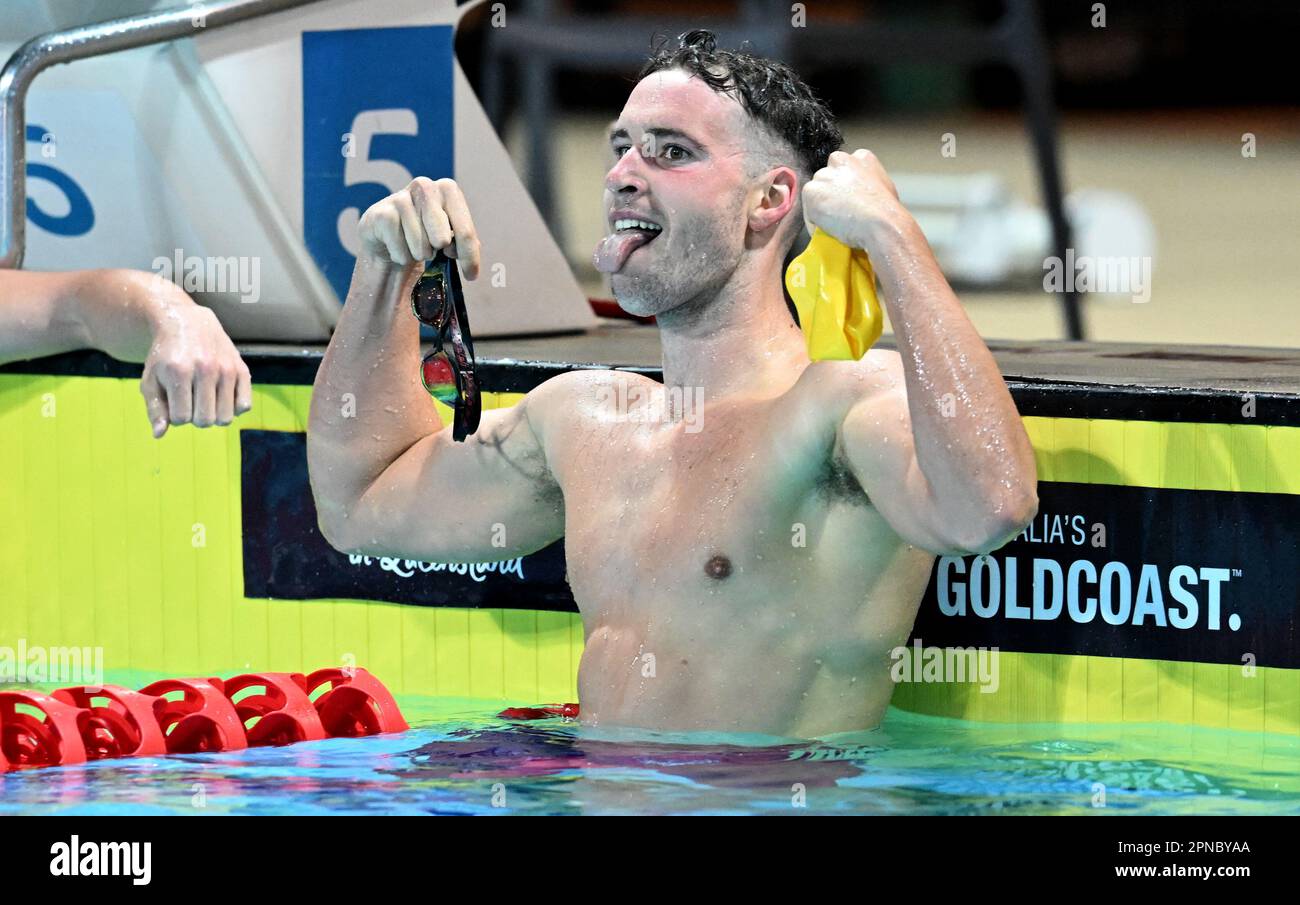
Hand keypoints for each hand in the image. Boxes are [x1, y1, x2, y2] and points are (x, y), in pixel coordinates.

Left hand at [140, 297, 251, 437]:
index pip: (181, 418)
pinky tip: (222, 396)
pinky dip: (234, 408)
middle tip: (191, 402)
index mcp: (178, 371)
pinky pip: (245, 406)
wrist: (188, 323)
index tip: (174, 402)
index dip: (176, 416)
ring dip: (214, 415)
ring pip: (226, 418)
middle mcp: (205, 368)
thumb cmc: (165, 356)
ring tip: (206, 400)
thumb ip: (154, 408)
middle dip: (195, 418)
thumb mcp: (151, 379)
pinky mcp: (242, 368)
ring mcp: (226, 368)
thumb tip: (159, 434)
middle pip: (205, 421)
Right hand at [356, 177, 481, 277]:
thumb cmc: (424, 235)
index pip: (465, 230)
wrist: (386, 237)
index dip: (469, 256)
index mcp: (448, 189)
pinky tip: (396, 246)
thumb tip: (474, 253)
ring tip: (412, 244)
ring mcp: (400, 198)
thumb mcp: (450, 235)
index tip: (471, 276)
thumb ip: (466, 241)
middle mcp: (424, 186)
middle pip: (442, 238)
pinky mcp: (381, 214)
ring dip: (418, 254)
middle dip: (437, 250)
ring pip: (421, 246)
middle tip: (432, 247)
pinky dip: (401, 256)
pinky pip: (401, 251)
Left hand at [802, 149, 904, 249]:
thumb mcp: (884, 188)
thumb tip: (862, 198)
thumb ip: (868, 185)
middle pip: (827, 178)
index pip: (844, 169)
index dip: (844, 186)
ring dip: (821, 208)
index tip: (847, 200)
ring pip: (816, 194)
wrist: (881, 223)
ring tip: (834, 225)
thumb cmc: (888, 212)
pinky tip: (829, 231)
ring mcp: (824, 175)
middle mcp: (840, 160)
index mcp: (861, 157)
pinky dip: (815, 223)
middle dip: (830, 194)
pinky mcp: (811, 192)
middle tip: (839, 214)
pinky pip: (809, 211)